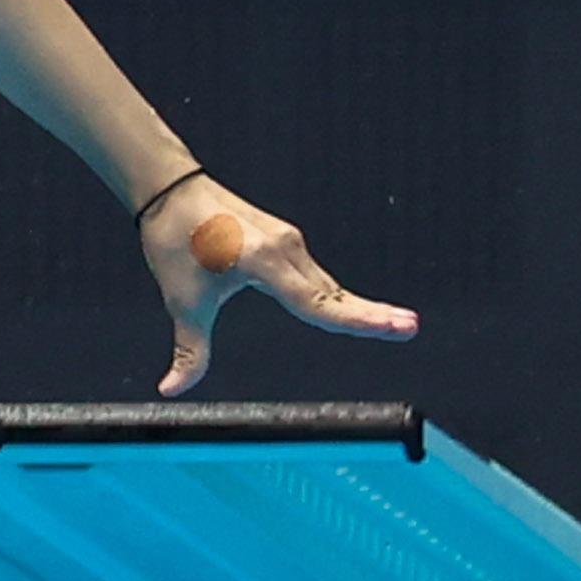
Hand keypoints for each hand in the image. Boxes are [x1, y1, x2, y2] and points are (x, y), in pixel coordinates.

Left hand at [142, 177, 415, 390]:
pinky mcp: (285, 241)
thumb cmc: (174, 242)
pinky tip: (355, 312)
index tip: (395, 325)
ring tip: (398, 325)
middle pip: (335, 294)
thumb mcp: (181, 300)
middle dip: (373, 315)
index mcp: (264, 261)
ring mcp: (289, 242)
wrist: (171, 189)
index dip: (358, 321)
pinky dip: (336, 297)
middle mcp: (286, 248)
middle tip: (411, 328)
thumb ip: (188, 350)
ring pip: (328, 286)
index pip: (319, 302)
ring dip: (358, 307)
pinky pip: (316, 277)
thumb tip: (169, 391)